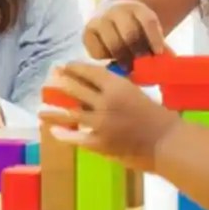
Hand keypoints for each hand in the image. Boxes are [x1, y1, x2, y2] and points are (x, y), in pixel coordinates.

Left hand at [38, 62, 177, 170]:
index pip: (89, 72)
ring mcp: (100, 123)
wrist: (167, 143)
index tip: (65, 66)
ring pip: (69, 113)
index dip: (75, 69)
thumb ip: (117, 89)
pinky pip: (75, 137)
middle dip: (60, 84)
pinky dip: (63, 134)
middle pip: (75, 89)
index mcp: (118, 86)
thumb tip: (97, 87)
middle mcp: (105, 101)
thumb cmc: (158, 117)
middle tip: (49, 82)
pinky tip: (54, 131)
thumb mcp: (137, 93)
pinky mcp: (99, 143)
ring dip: (53, 110)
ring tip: (40, 109)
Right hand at [82, 0, 171, 67]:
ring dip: (123, 59)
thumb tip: (167, 65)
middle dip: (138, 54)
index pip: (148, 22)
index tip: (158, 54)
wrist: (112, 12)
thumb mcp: (148, 30)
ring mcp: (99, 20)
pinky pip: (97, 52)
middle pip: (130, 35)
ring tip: (129, 68)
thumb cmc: (135, 28)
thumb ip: (158, 46)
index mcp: (137, 8)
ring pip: (113, 45)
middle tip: (142, 67)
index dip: (155, 38)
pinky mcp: (87, 32)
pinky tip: (112, 60)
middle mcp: (116, 11)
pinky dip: (106, 60)